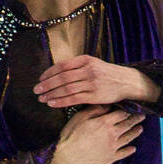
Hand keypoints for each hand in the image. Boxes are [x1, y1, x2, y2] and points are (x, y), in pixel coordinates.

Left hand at [33, 56, 149, 108]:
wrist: (126, 81)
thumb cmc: (106, 74)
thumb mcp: (93, 64)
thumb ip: (76, 67)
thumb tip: (56, 74)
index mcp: (86, 60)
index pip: (63, 65)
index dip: (49, 72)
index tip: (40, 79)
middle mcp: (88, 70)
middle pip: (62, 77)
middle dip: (47, 84)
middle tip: (36, 90)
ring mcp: (91, 83)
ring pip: (66, 89)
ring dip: (52, 94)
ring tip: (42, 98)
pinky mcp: (94, 96)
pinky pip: (73, 99)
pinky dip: (61, 101)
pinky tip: (52, 103)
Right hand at [41, 105, 145, 163]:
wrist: (66, 157)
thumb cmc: (71, 135)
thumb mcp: (80, 117)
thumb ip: (95, 110)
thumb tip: (106, 105)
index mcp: (105, 122)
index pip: (121, 114)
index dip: (127, 109)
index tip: (133, 107)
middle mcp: (112, 135)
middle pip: (127, 125)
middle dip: (135, 119)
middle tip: (142, 116)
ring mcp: (112, 148)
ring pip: (128, 138)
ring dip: (135, 133)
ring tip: (140, 129)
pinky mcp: (109, 158)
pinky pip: (123, 154)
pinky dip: (129, 151)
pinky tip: (133, 148)